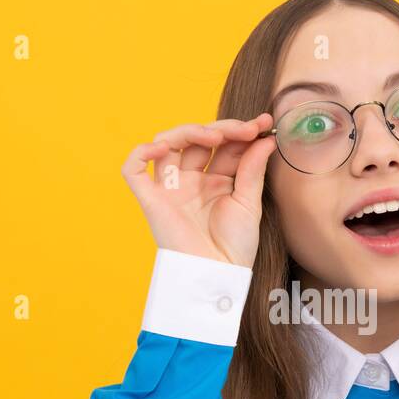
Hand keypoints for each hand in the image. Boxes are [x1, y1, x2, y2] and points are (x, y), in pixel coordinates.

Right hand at [121, 113, 276, 267]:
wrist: (219, 275)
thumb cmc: (235, 247)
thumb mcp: (249, 202)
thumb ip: (253, 168)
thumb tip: (265, 138)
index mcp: (217, 181)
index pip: (224, 145)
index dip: (241, 131)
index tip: (264, 124)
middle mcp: (192, 180)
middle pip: (198, 139)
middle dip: (223, 128)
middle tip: (247, 129)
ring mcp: (171, 188)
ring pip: (167, 144)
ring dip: (189, 131)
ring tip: (215, 135)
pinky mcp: (151, 200)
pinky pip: (134, 170)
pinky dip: (141, 152)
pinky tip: (162, 146)